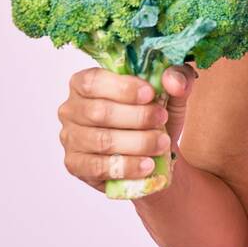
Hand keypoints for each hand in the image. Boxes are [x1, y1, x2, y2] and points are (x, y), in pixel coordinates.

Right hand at [56, 64, 197, 193]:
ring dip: (137, 143)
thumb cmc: (154, 117)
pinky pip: (98, 167)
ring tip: (162, 143)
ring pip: (102, 141)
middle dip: (136, 116)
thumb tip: (173, 80)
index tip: (150, 94)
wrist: (155, 154)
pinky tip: (147, 164)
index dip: (122, 88)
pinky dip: (127, 167)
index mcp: (84, 83)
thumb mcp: (171, 94)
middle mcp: (71, 109)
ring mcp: (70, 138)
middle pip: (98, 112)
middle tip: (161, 119)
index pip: (94, 81)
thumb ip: (177, 79)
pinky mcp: (75, 164)